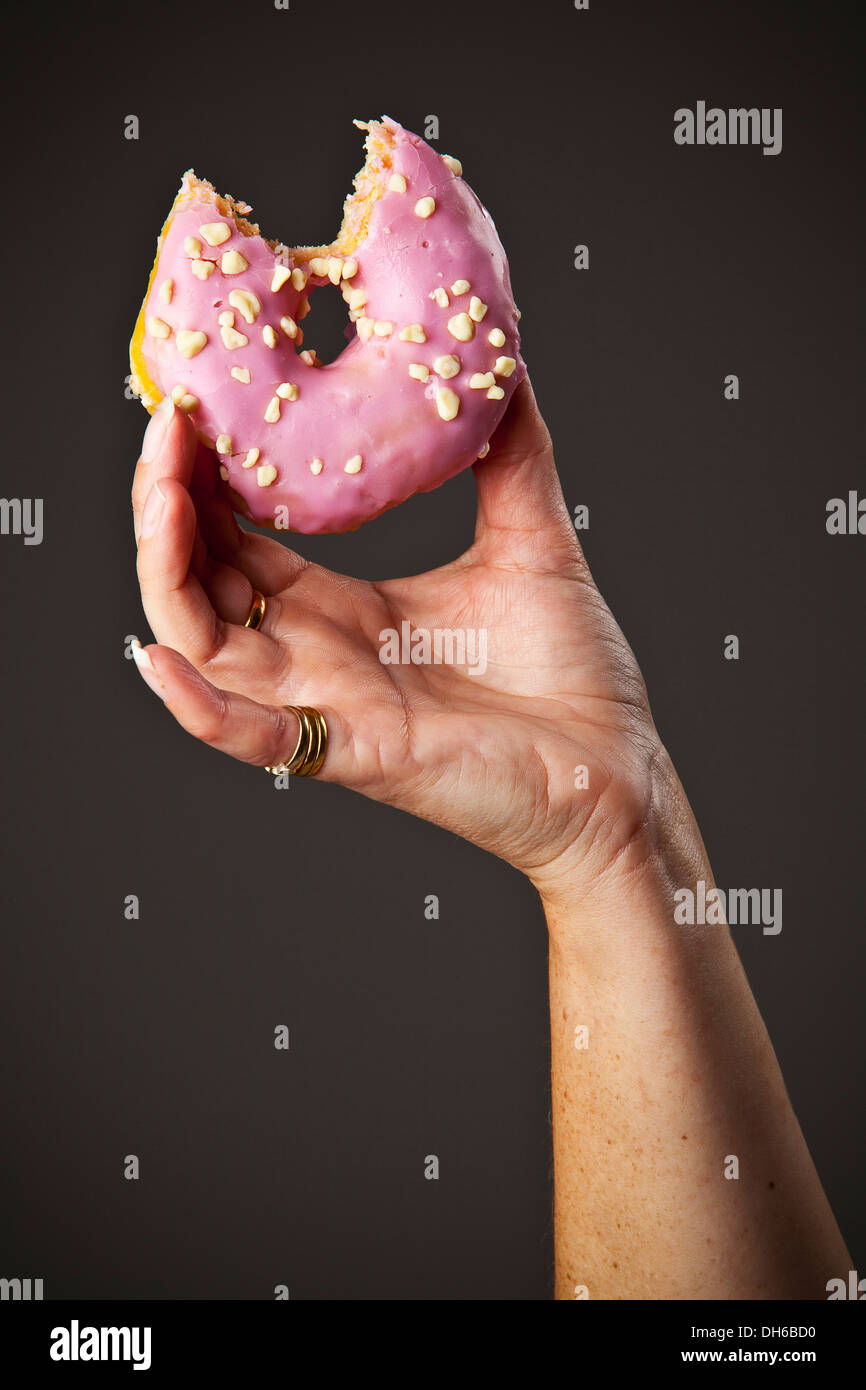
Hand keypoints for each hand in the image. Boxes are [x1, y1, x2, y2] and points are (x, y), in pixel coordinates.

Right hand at [131, 381, 679, 902]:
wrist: (620, 771)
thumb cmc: (573, 675)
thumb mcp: (533, 542)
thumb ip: (509, 456)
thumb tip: (502, 361)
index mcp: (347, 609)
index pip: (242, 540)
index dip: (207, 478)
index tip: (194, 404)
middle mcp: (321, 656)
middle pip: (205, 584)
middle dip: (170, 505)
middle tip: (167, 424)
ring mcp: (332, 706)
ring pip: (208, 647)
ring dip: (170, 575)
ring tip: (161, 496)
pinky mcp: (360, 755)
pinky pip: (256, 739)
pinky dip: (203, 708)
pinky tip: (162, 659)